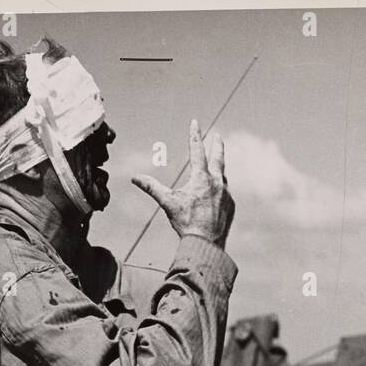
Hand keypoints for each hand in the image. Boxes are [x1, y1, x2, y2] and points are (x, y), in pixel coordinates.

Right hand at [132, 119, 234, 247]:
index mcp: (201, 178)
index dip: (195, 135)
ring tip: (215, 166)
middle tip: (217, 135)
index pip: (197, 150)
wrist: (206, 244)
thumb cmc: (186, 223)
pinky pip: (225, 193)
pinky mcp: (230, 205)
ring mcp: (226, 194)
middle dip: (217, 145)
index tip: (195, 122)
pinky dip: (219, 190)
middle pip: (218, 157)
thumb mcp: (167, 203)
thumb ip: (152, 187)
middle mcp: (216, 182)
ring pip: (222, 176)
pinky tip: (215, 195)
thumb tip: (134, 178)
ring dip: (217, 169)